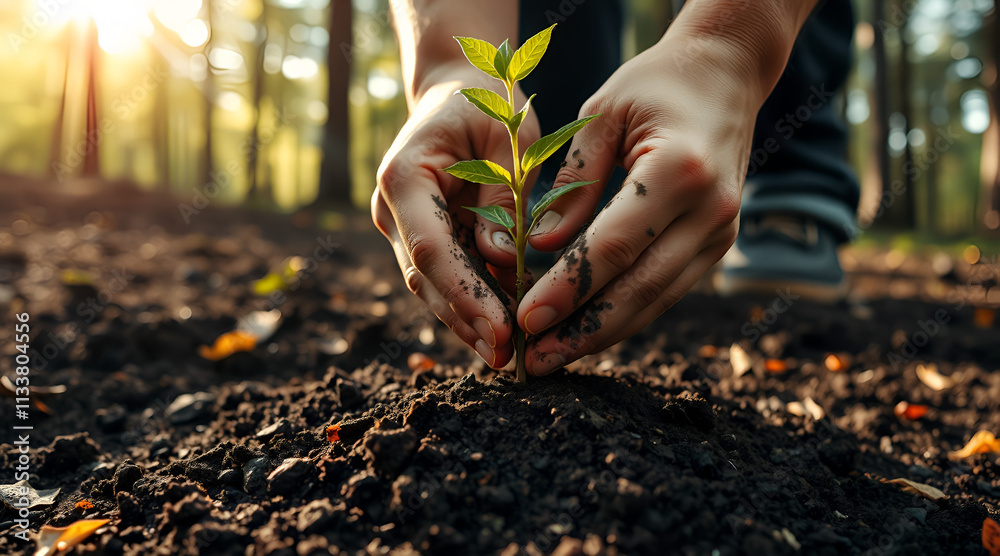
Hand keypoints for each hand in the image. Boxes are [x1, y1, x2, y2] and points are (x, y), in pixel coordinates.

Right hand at [371, 62, 540, 368]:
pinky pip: (443, 276)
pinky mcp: (420, 234)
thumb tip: (500, 262)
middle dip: (465, 320)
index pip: (430, 248)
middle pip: (426, 277)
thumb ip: (501, 199)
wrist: (455, 88)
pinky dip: (468, 302)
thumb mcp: (505, 139)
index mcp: (404, 176)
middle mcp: (393, 207)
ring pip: (430, 285)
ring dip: (465, 320)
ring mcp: (401, 224)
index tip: (500, 332)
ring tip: (504, 354)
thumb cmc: (485, 104)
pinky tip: (497, 329)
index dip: (465, 296)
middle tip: (505, 358)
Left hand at [518, 36, 761, 374]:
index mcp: (679, 171)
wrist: (727, 74)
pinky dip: (626, 314)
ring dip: (602, 334)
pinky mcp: (718, 243)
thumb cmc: (655, 84)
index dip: (566, 289)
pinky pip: (666, 289)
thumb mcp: (602, 114)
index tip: (525, 319)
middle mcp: (710, 210)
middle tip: (533, 362)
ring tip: (553, 357)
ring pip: (655, 300)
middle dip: (581, 331)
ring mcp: (721, 233)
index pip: (612, 248)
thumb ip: (572, 183)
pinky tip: (586, 331)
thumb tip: (539, 249)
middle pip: (639, 289)